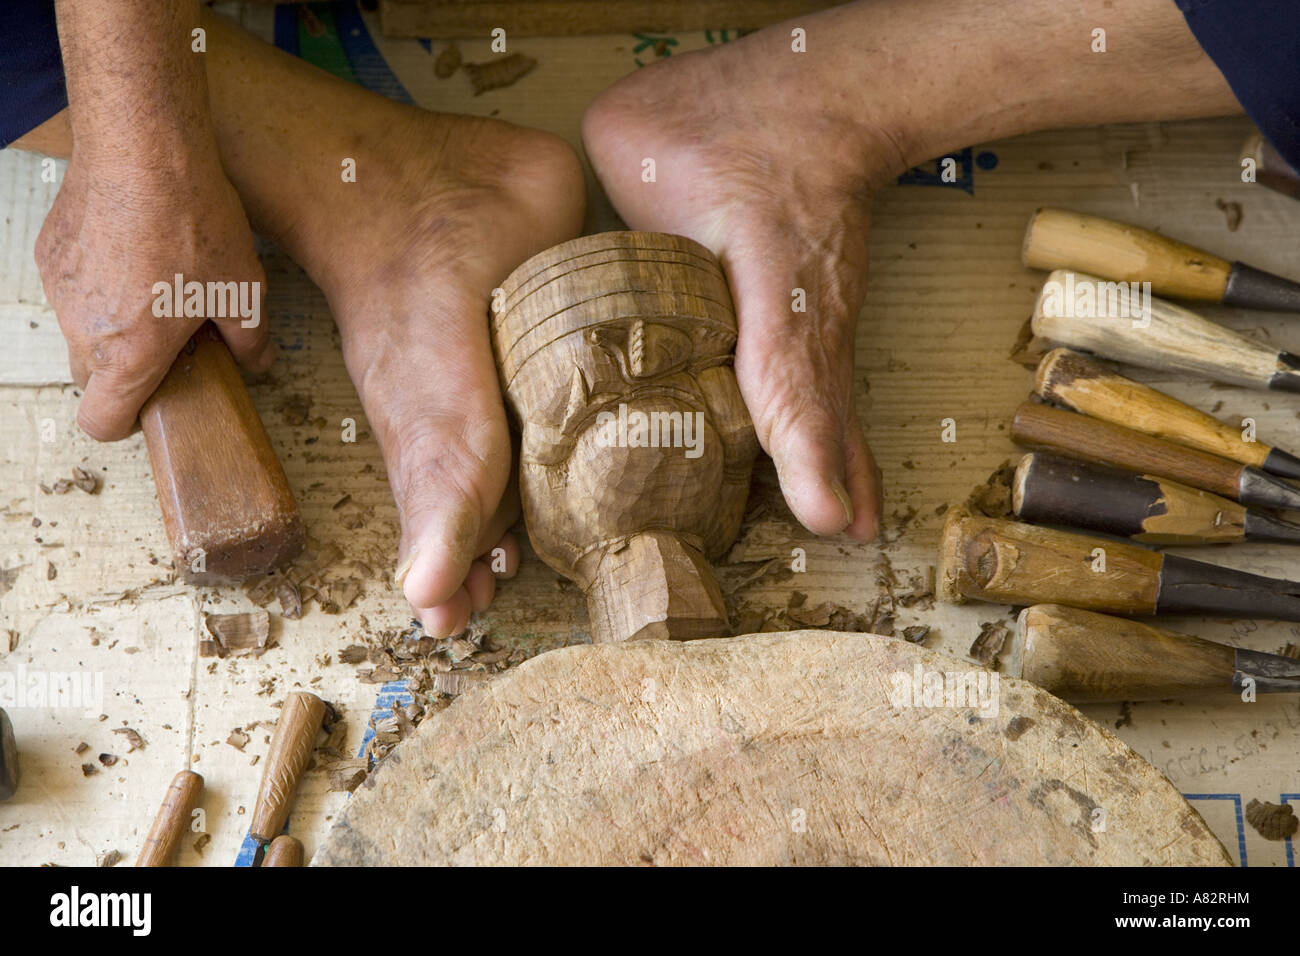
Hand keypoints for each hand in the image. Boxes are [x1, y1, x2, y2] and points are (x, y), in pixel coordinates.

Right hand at [36, 148, 270, 439]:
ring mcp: (60, 291)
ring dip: (112, 326)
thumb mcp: (243, 292)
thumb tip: (261, 363)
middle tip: (169, 342)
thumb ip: (250, 341)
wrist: (143, 150)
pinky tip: (136, 253)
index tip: (150, 403)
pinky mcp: (50, 254)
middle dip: (126, 372)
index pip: (101, 422)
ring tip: (158, 288)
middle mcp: (84, 330)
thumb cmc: (194, 224)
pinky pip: (72, 290)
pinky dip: (98, 287)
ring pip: (81, 331)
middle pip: (92, 378)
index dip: (124, 423)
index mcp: (130, 353)